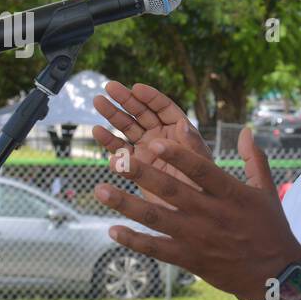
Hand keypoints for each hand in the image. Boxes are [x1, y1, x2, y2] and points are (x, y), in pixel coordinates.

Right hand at [92, 80, 208, 208]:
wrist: (191, 213)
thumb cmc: (203, 186)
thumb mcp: (200, 165)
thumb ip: (191, 145)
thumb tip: (183, 124)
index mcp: (180, 130)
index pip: (164, 108)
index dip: (150, 97)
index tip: (135, 88)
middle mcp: (161, 136)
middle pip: (142, 113)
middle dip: (126, 100)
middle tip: (109, 86)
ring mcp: (146, 149)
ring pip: (127, 127)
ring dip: (113, 115)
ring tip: (98, 102)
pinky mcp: (135, 165)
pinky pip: (119, 149)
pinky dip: (108, 141)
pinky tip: (97, 131)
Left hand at [92, 124, 300, 299]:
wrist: (275, 275)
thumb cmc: (271, 228)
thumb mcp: (266, 191)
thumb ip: (254, 159)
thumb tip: (245, 130)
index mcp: (231, 194)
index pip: (202, 170)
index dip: (180, 156)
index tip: (156, 141)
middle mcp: (211, 214)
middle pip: (172, 191)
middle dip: (142, 175)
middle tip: (117, 160)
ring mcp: (198, 238)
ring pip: (156, 218)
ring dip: (126, 205)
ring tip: (101, 190)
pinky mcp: (190, 258)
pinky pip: (157, 249)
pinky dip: (134, 240)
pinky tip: (113, 230)